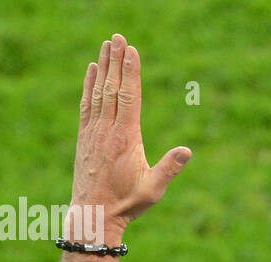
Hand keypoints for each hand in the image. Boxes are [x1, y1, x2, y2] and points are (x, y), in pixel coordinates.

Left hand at [67, 33, 191, 244]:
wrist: (93, 215)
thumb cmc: (127, 204)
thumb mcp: (154, 189)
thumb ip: (169, 168)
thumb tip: (187, 151)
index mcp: (126, 138)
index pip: (129, 97)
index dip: (130, 72)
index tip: (132, 51)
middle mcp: (107, 130)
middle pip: (112, 88)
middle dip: (116, 61)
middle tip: (118, 37)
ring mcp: (92, 132)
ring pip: (98, 92)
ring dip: (103, 67)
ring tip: (107, 45)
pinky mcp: (84, 137)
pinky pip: (87, 104)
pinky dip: (89, 85)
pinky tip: (92, 70)